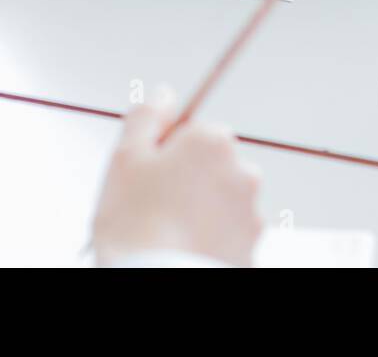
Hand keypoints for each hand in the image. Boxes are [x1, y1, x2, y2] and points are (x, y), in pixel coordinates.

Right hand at [91, 99, 263, 266]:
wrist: (156, 284)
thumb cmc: (135, 223)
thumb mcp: (125, 157)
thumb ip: (147, 116)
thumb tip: (164, 94)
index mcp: (213, 142)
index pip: (192, 135)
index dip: (165, 155)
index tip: (148, 179)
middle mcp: (242, 172)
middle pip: (211, 167)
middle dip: (188, 182)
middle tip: (155, 208)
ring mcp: (251, 214)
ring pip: (221, 203)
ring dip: (201, 212)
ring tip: (169, 235)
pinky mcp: (252, 249)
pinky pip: (228, 236)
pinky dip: (211, 241)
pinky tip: (184, 250)